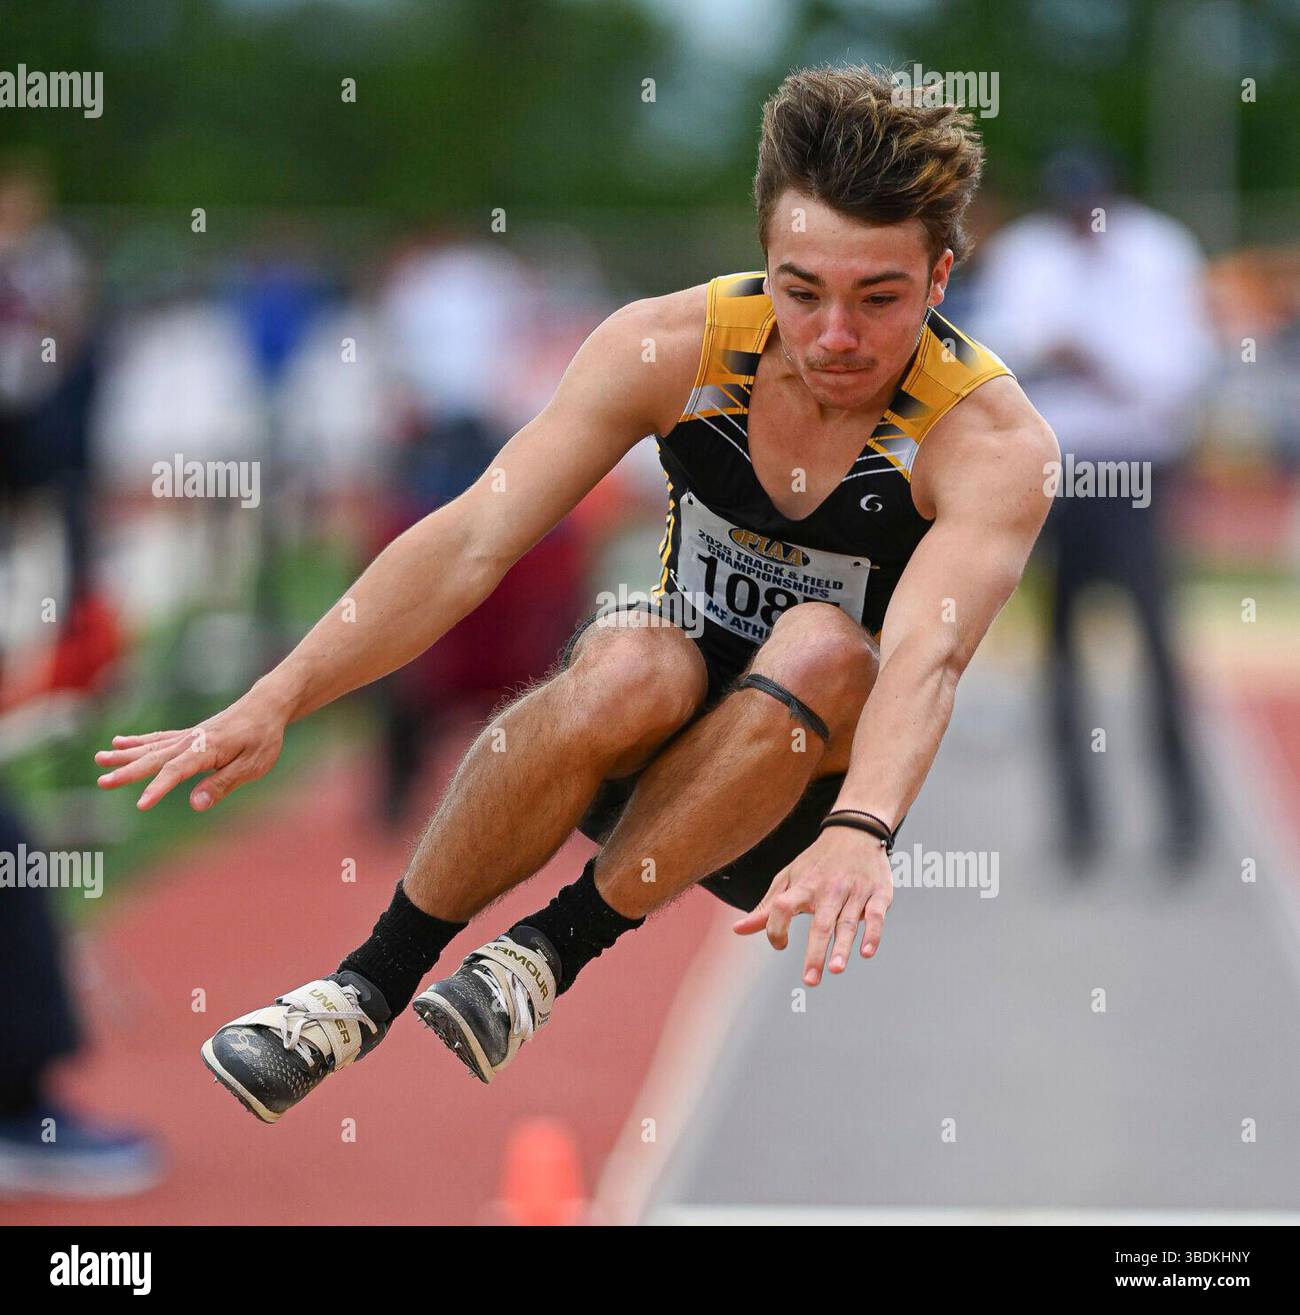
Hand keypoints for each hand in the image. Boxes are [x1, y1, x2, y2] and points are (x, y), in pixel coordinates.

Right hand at [94, 687, 288, 811]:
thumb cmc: (262, 738)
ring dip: (125, 755)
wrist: (266, 706)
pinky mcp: (189, 734)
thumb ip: (223, 783)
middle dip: (128, 771)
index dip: (159, 788)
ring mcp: (188, 736)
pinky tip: (119, 742)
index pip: (177, 771)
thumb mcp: (252, 765)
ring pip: (151, 747)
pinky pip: (158, 739)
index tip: (141, 804)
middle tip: (103, 781)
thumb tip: (196, 804)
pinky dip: (137, 741)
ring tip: (100, 760)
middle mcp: (192, 741)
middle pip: (155, 758)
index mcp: (207, 750)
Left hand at [732, 825, 893, 985]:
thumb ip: (766, 908)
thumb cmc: (817, 861)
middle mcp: (829, 890)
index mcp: (804, 886)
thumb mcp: (788, 878)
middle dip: (815, 953)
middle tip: (810, 980)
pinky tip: (866, 951)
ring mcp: (854, 892)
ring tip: (835, 969)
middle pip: (820, 923)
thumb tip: (738, 930)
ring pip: (847, 922)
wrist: (854, 830)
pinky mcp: (878, 894)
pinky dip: (873, 933)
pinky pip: (876, 916)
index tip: (780, 945)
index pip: (783, 907)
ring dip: (842, 947)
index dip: (776, 928)